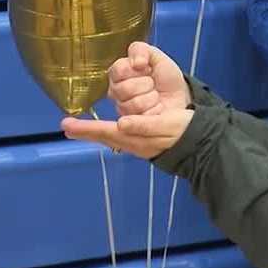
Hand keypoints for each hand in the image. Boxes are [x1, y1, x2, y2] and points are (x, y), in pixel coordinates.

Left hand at [61, 107, 193, 159]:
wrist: (200, 144)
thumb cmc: (182, 131)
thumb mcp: (166, 126)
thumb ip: (143, 125)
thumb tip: (121, 123)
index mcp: (135, 137)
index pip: (106, 131)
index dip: (86, 128)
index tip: (67, 125)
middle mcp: (132, 142)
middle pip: (104, 136)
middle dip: (85, 131)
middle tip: (67, 126)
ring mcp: (136, 144)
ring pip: (110, 137)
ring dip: (94, 132)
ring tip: (78, 128)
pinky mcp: (142, 143)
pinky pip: (119, 138)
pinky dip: (108, 133)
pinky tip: (107, 129)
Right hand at [108, 41, 190, 116]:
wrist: (180, 97)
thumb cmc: (166, 77)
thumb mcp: (156, 56)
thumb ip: (141, 50)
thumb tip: (135, 62)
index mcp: (119, 73)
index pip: (118, 70)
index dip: (135, 69)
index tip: (146, 68)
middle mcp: (116, 91)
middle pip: (124, 89)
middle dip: (145, 84)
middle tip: (153, 84)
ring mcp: (123, 108)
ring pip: (132, 104)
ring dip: (151, 98)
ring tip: (155, 96)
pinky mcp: (131, 124)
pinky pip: (140, 118)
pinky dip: (154, 110)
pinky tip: (157, 107)